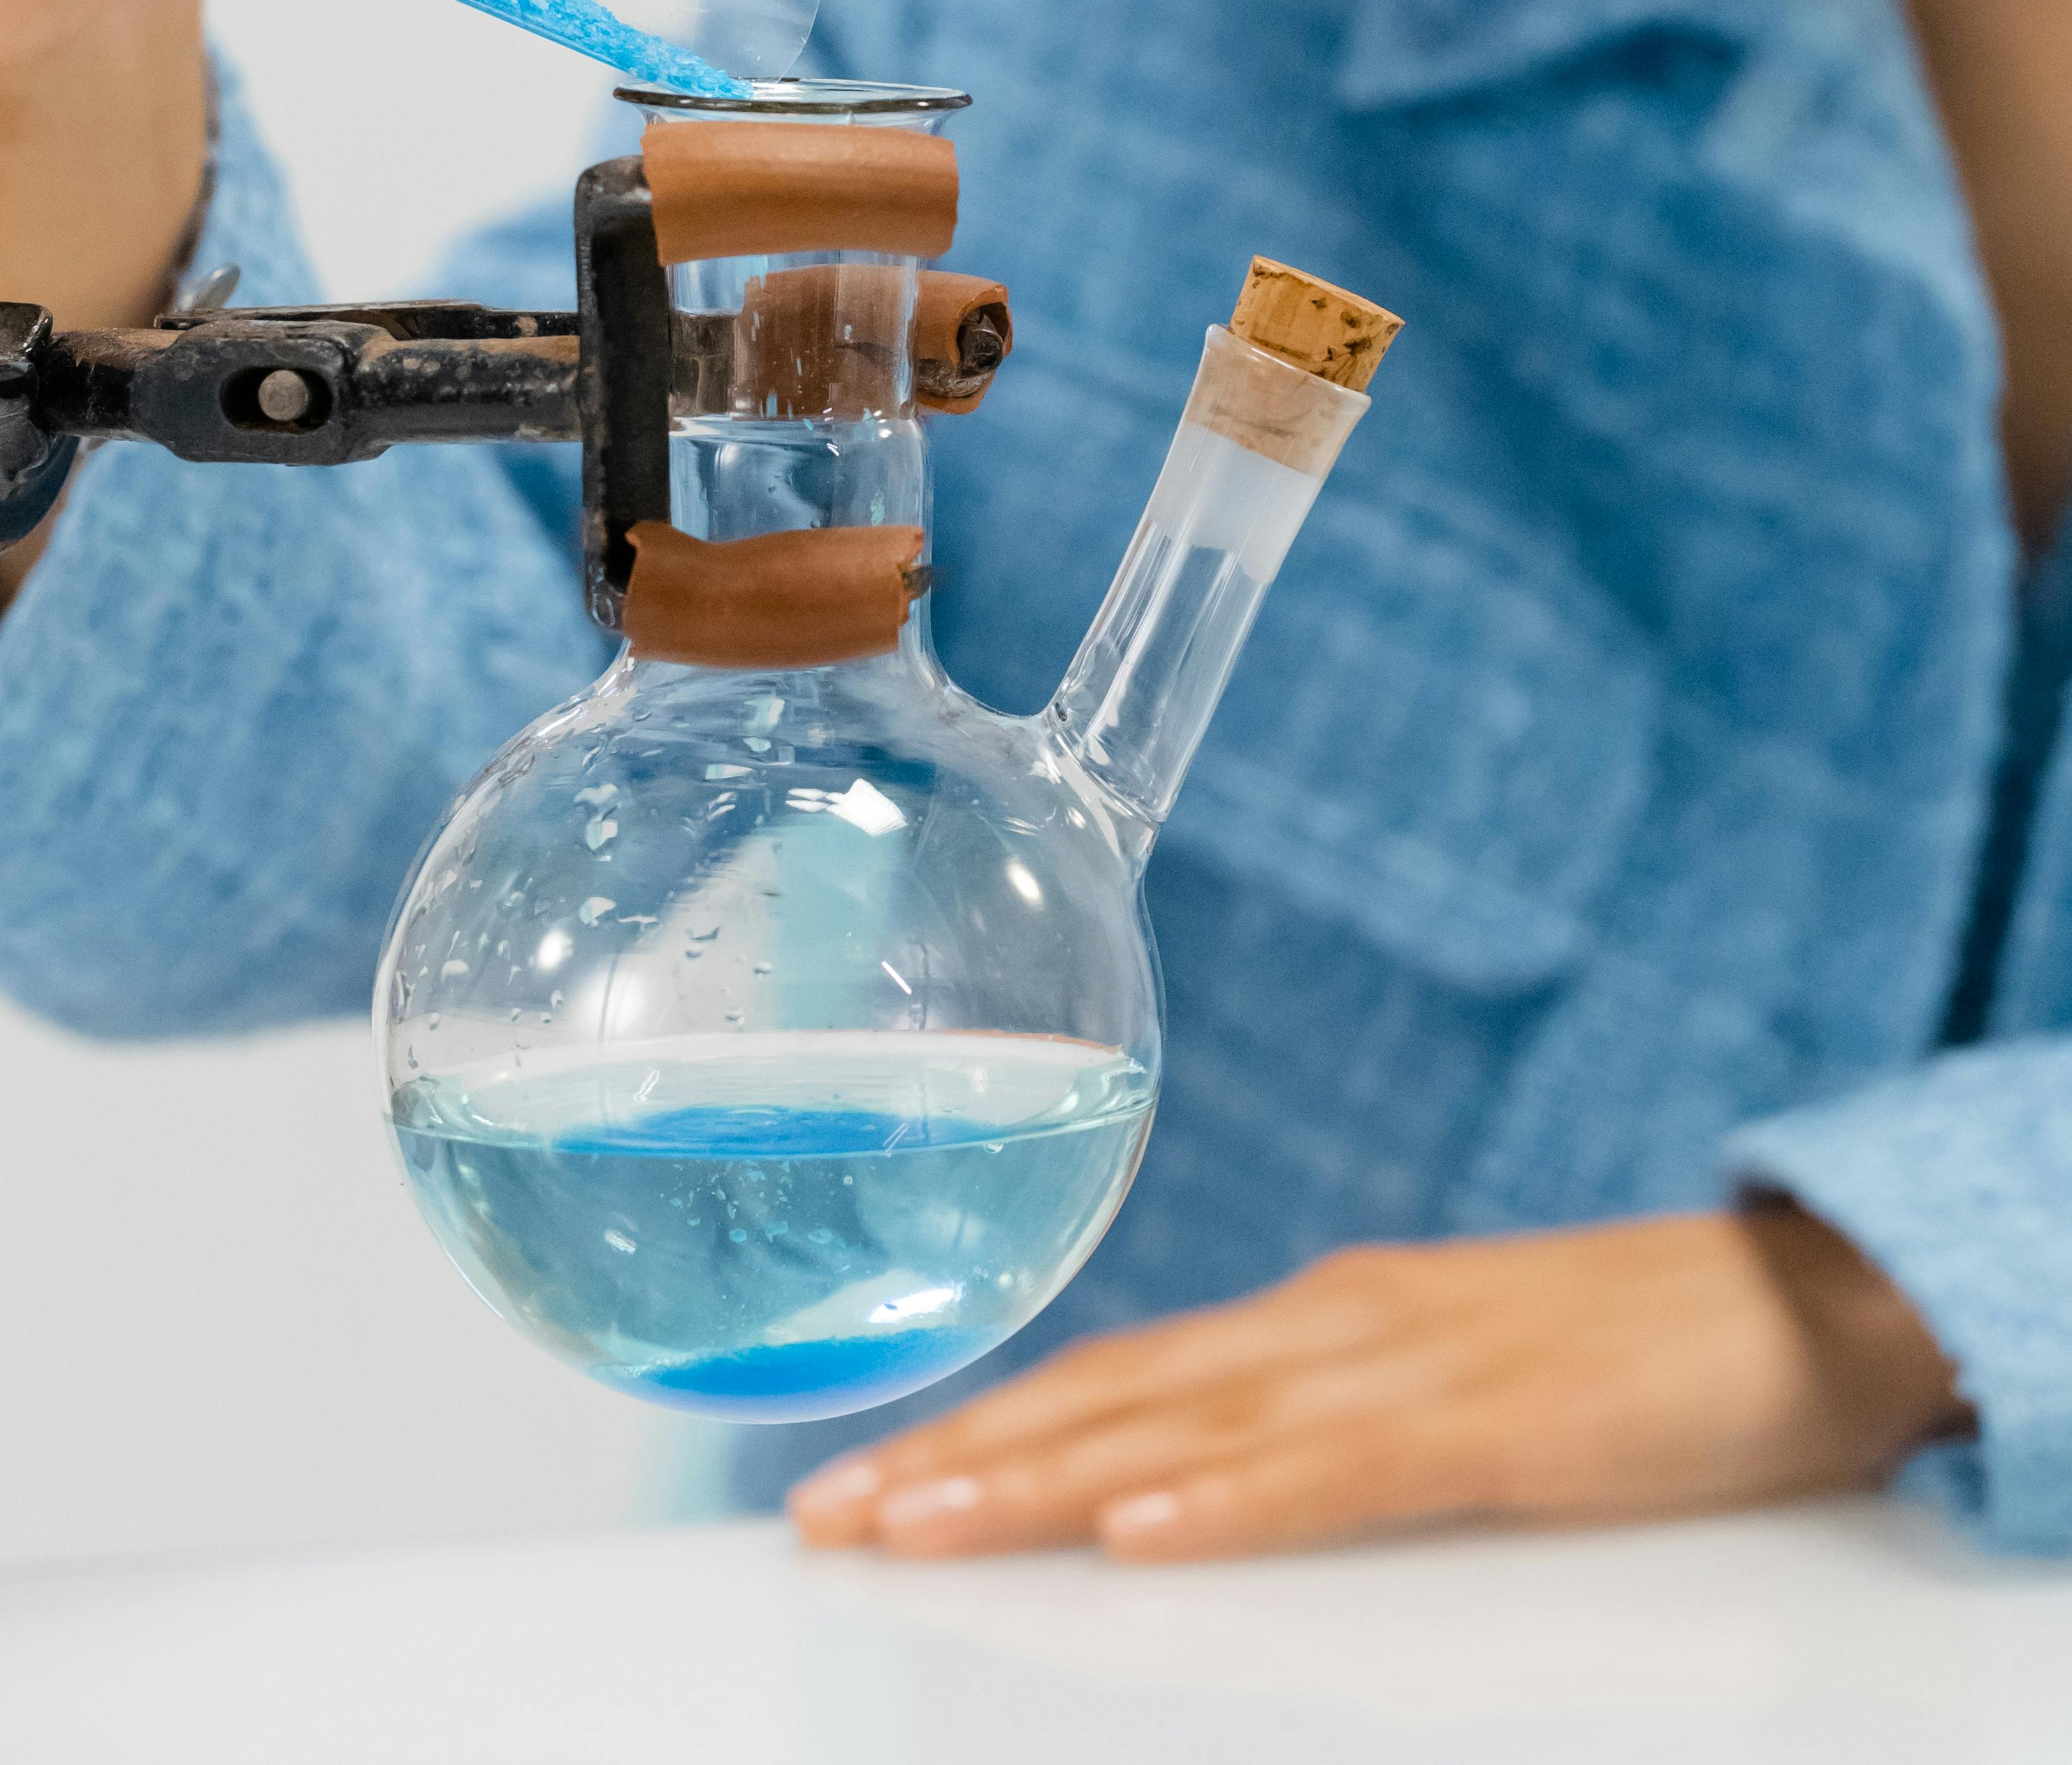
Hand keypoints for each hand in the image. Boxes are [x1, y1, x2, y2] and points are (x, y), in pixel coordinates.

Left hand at [789, 1206, 1968, 1564]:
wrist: (1807, 1299)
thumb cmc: (1626, 1349)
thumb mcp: (1444, 1387)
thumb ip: (1326, 1420)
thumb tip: (1200, 1475)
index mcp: (1321, 1320)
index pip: (1113, 1378)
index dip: (981, 1428)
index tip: (860, 1482)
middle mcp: (1337, 1324)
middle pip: (1115, 1396)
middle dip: (963, 1457)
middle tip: (826, 1516)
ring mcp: (1415, 1363)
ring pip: (1193, 1428)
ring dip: (1045, 1480)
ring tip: (919, 1524)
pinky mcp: (1503, 1421)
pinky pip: (1342, 1471)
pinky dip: (1234, 1501)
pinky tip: (1143, 1534)